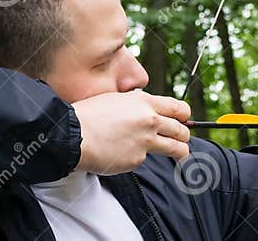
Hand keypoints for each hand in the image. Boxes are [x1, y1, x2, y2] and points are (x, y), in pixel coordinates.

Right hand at [71, 90, 191, 174]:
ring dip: (180, 151)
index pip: (178, 108)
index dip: (185, 115)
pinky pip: (144, 159)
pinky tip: (123, 153)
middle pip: (181, 130)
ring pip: (176, 148)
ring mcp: (145, 141)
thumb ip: (137, 105)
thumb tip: (148, 111)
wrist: (72, 134)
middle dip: (184, 135)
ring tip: (181, 154)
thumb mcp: (117, 99)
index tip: (185, 120)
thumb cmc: (89, 115)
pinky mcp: (137, 159)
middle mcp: (150, 121)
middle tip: (183, 139)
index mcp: (145, 103)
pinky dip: (137, 158)